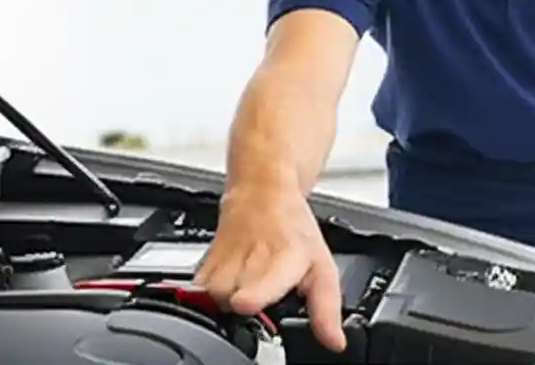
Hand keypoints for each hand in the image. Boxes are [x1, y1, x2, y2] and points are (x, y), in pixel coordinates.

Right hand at [194, 185, 346, 352]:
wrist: (261, 192)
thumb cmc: (292, 230)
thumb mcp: (321, 266)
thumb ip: (326, 309)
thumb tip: (335, 343)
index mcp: (282, 260)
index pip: (260, 281)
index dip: (253, 295)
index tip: (245, 302)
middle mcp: (248, 259)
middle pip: (232, 301)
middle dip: (245, 305)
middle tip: (262, 292)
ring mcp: (222, 259)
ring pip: (212, 296)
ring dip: (226, 299)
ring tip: (246, 284)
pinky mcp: (203, 259)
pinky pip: (199, 288)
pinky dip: (210, 291)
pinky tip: (229, 279)